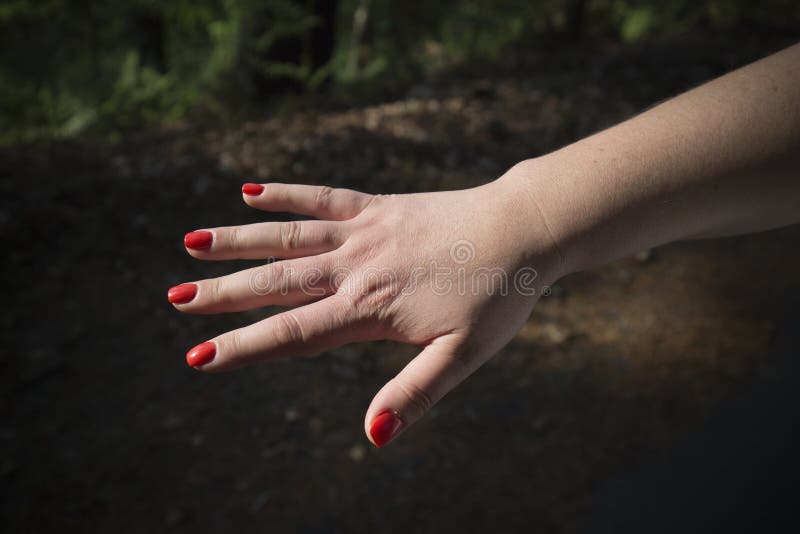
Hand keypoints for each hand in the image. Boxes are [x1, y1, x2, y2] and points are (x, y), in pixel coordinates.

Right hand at [169, 166, 561, 446]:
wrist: (522, 228)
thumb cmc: (497, 296)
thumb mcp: (463, 355)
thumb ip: (415, 393)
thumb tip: (373, 437)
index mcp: (369, 308)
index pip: (292, 333)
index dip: (243, 347)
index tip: (198, 357)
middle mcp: (355, 267)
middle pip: (276, 282)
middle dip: (224, 294)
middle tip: (175, 298)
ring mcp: (364, 232)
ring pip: (287, 237)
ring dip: (238, 241)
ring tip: (191, 242)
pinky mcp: (377, 207)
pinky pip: (323, 198)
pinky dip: (286, 195)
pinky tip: (251, 190)